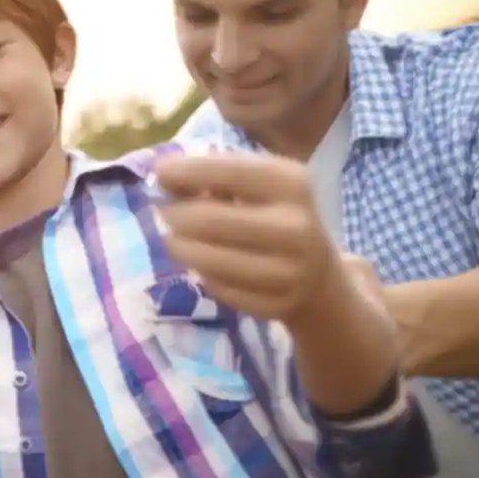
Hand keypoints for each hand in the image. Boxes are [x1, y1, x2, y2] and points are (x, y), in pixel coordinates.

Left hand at [153, 151, 344, 325]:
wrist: (319, 274)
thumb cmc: (274, 214)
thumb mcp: (258, 182)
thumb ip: (215, 174)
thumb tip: (165, 175)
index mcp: (291, 183)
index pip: (227, 171)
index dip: (185, 171)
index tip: (159, 173)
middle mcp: (295, 226)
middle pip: (208, 221)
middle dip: (174, 214)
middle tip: (163, 213)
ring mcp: (289, 271)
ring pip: (207, 260)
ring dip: (179, 246)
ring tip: (176, 238)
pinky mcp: (276, 306)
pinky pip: (217, 287)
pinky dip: (201, 273)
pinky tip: (205, 263)